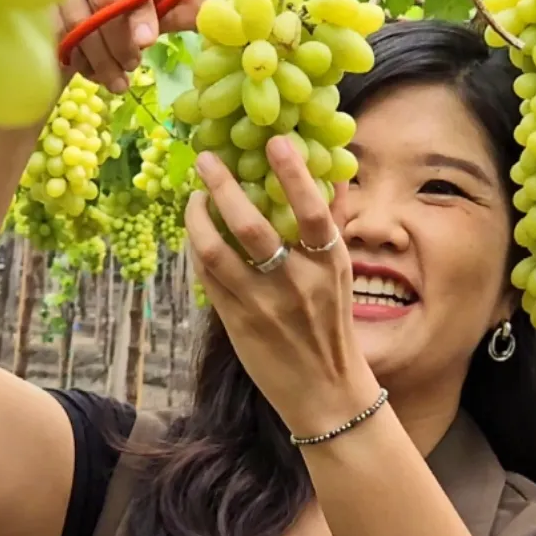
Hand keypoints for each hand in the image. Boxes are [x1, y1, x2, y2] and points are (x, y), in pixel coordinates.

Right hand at [57, 0, 203, 93]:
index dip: (141, 7)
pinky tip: (93, 74)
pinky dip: (79, 58)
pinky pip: (57, 32)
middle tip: (133, 63)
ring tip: (118, 78)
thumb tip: (220, 11)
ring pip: (78, 19)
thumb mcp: (149, 2)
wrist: (73, 3)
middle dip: (121, 38)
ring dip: (101, 55)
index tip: (147, 41)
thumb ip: (178, 7)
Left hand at [185, 138, 379, 440]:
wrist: (324, 394)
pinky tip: (197, 235)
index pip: (312, 212)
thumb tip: (331, 176)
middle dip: (224, 187)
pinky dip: (198, 250)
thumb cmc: (332, 328)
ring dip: (198, 218)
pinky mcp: (237, 324)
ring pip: (216, 252)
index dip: (293, 174)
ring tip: (194, 197)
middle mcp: (296, 284)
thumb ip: (331, 229)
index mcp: (329, 266)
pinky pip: (208, 278)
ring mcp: (262, 305)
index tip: (275, 142)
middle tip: (207, 160)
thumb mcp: (341, 277)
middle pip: (252, 227)